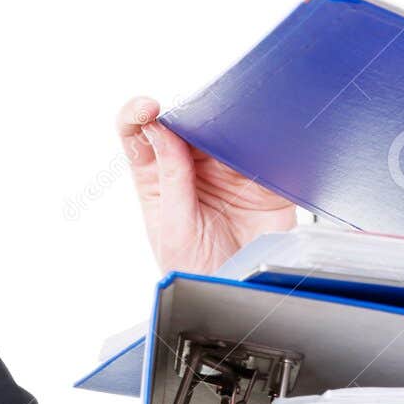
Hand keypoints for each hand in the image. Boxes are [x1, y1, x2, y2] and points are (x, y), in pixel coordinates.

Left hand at [118, 95, 296, 274]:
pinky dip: (265, 137)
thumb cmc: (194, 268)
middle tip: (198, 112)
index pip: (138, 133)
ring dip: (229, 119)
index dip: (138, 113)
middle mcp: (189, 165)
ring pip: (225, 126)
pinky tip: (262, 138)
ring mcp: (226, 166)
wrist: (239, 294)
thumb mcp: (174, 228)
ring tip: (230, 125)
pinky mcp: (262, 175)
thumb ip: (170, 178)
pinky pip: (265, 147)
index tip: (148, 108)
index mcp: (156, 176)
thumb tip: (159, 130)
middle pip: (185, 121)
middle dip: (189, 110)